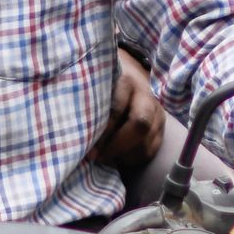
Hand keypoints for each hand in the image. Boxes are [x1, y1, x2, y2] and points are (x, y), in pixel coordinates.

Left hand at [87, 49, 164, 171]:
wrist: (129, 75)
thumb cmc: (103, 85)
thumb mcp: (95, 85)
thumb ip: (87, 101)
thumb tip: (72, 132)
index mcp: (126, 80)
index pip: (117, 108)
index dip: (104, 132)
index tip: (88, 148)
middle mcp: (146, 95)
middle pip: (139, 124)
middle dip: (117, 146)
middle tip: (97, 157)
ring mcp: (157, 110)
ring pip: (146, 141)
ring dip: (124, 155)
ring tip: (105, 157)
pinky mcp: (162, 126)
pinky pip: (151, 150)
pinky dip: (133, 158)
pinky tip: (118, 157)